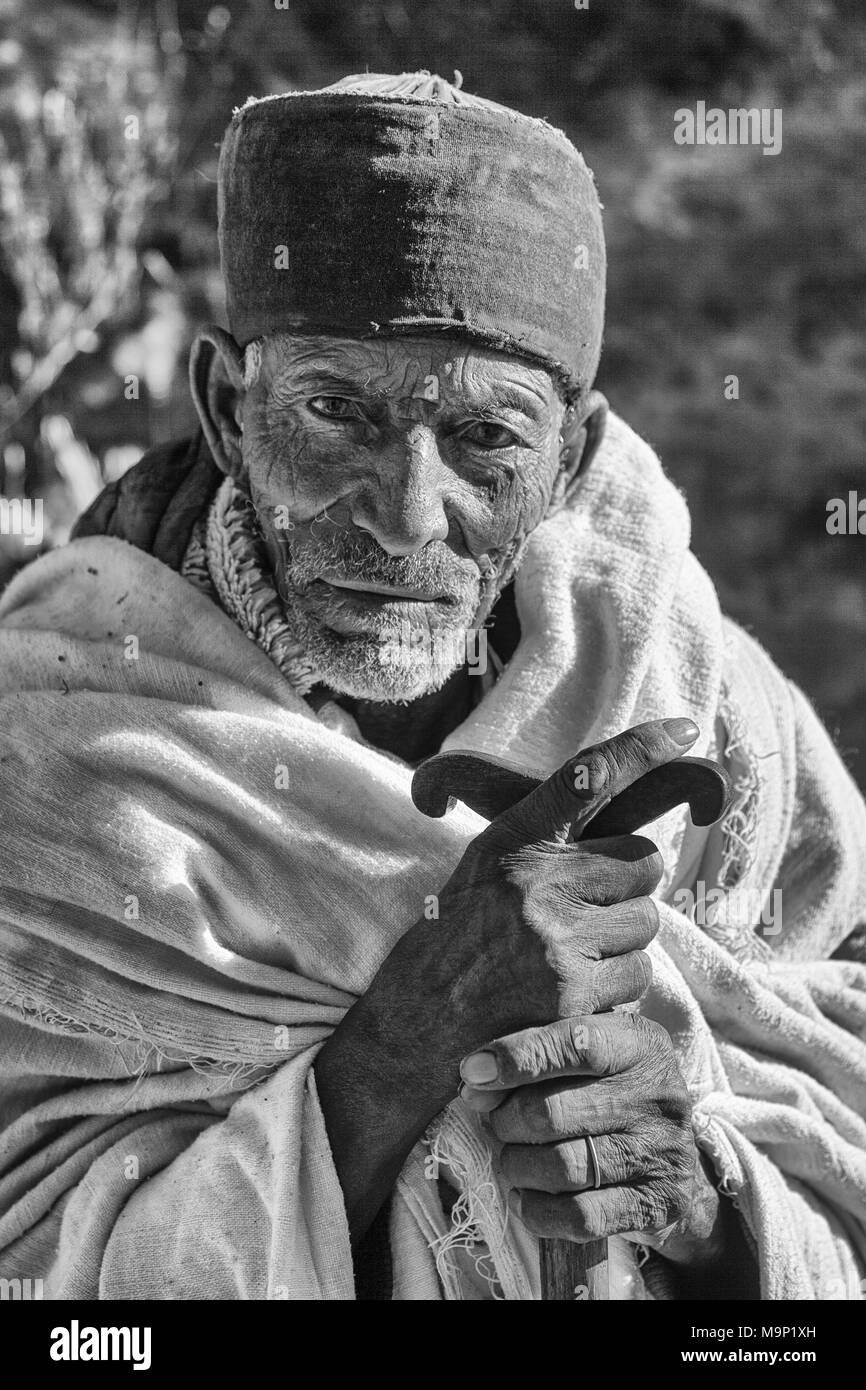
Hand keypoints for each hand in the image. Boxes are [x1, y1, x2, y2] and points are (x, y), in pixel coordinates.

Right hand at [391, 718, 699, 1055]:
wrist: (413, 1031)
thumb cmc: (447, 949)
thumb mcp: (479, 874)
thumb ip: (539, 846)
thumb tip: (607, 828)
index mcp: (513, 843)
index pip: (585, 777)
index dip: (641, 747)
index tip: (686, 728)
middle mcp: (539, 882)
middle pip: (644, 861)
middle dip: (628, 889)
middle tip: (588, 916)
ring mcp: (559, 939)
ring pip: (647, 925)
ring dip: (623, 946)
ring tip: (570, 963)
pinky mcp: (575, 994)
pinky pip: (637, 979)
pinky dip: (615, 992)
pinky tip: (571, 999)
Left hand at [459, 1012, 703, 1245]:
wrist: (669, 1153)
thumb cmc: (608, 1088)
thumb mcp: (588, 1053)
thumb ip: (536, 1050)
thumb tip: (475, 1078)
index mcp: (640, 1043)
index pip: (575, 1043)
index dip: (517, 1058)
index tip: (472, 1072)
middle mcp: (659, 1094)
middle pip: (552, 1112)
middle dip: (506, 1122)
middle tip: (495, 1124)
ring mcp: (663, 1151)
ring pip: (560, 1167)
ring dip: (517, 1166)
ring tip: (512, 1159)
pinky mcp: (660, 1202)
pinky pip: (581, 1217)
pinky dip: (538, 1210)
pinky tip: (526, 1196)